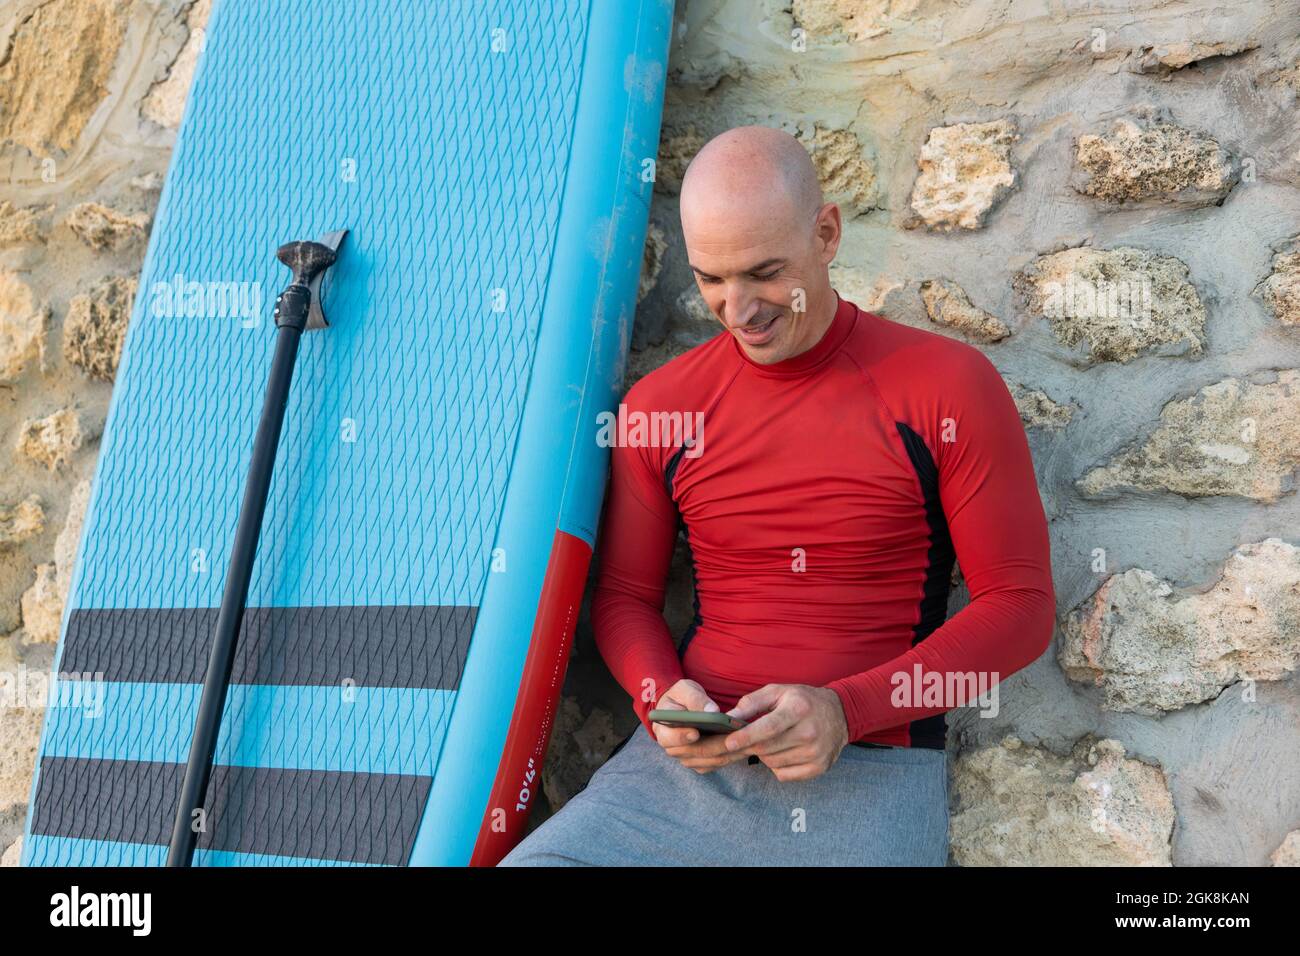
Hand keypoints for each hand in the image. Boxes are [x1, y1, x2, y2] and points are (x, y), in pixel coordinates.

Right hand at [651, 679, 753, 773]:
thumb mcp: (685, 689)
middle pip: (694, 751)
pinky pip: (715, 764)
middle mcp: (672, 748)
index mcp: (663, 729)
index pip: (669, 738)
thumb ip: (695, 699)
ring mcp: (686, 757)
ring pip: (708, 760)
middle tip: (735, 737)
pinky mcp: (699, 762)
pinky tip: (745, 748)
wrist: (682, 706)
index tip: (696, 732)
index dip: (682, 737)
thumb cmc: (681, 697)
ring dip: (728, 753)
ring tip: (747, 743)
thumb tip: (712, 711)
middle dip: (716, 745)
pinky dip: (730, 757)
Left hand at [721, 684, 849, 781]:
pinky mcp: (819, 767)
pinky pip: (784, 775)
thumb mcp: (778, 692)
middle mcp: (810, 732)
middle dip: (749, 747)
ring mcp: (816, 752)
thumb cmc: (802, 700)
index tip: (728, 743)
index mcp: (798, 709)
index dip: (746, 737)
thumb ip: (751, 703)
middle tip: (740, 742)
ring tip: (770, 742)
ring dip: (763, 755)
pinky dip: (776, 767)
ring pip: (773, 763)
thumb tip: (728, 718)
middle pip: (768, 748)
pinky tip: (782, 752)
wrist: (839, 713)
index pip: (768, 727)